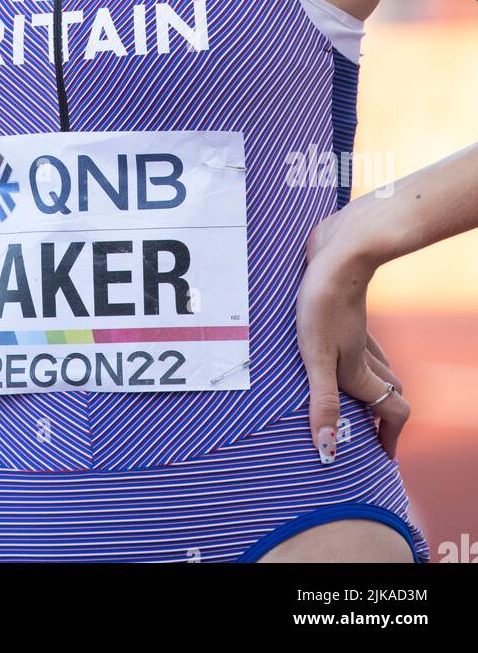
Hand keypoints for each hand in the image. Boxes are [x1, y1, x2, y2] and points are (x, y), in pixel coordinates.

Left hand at [298, 204, 409, 462]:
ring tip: (357, 400)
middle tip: (369, 432)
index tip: (384, 457)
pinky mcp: (345, 308)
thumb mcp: (317, 357)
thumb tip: (329, 451)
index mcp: (358, 371)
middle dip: (383, 412)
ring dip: (373, 383)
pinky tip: (342, 345)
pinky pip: (362, 338)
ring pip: (377, 363)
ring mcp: (357, 329)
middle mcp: (363, 353)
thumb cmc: (324, 304)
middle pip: (387, 389)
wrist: (341, 251)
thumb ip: (323, 402)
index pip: (392, 410)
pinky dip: (361, 353)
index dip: (391, 437)